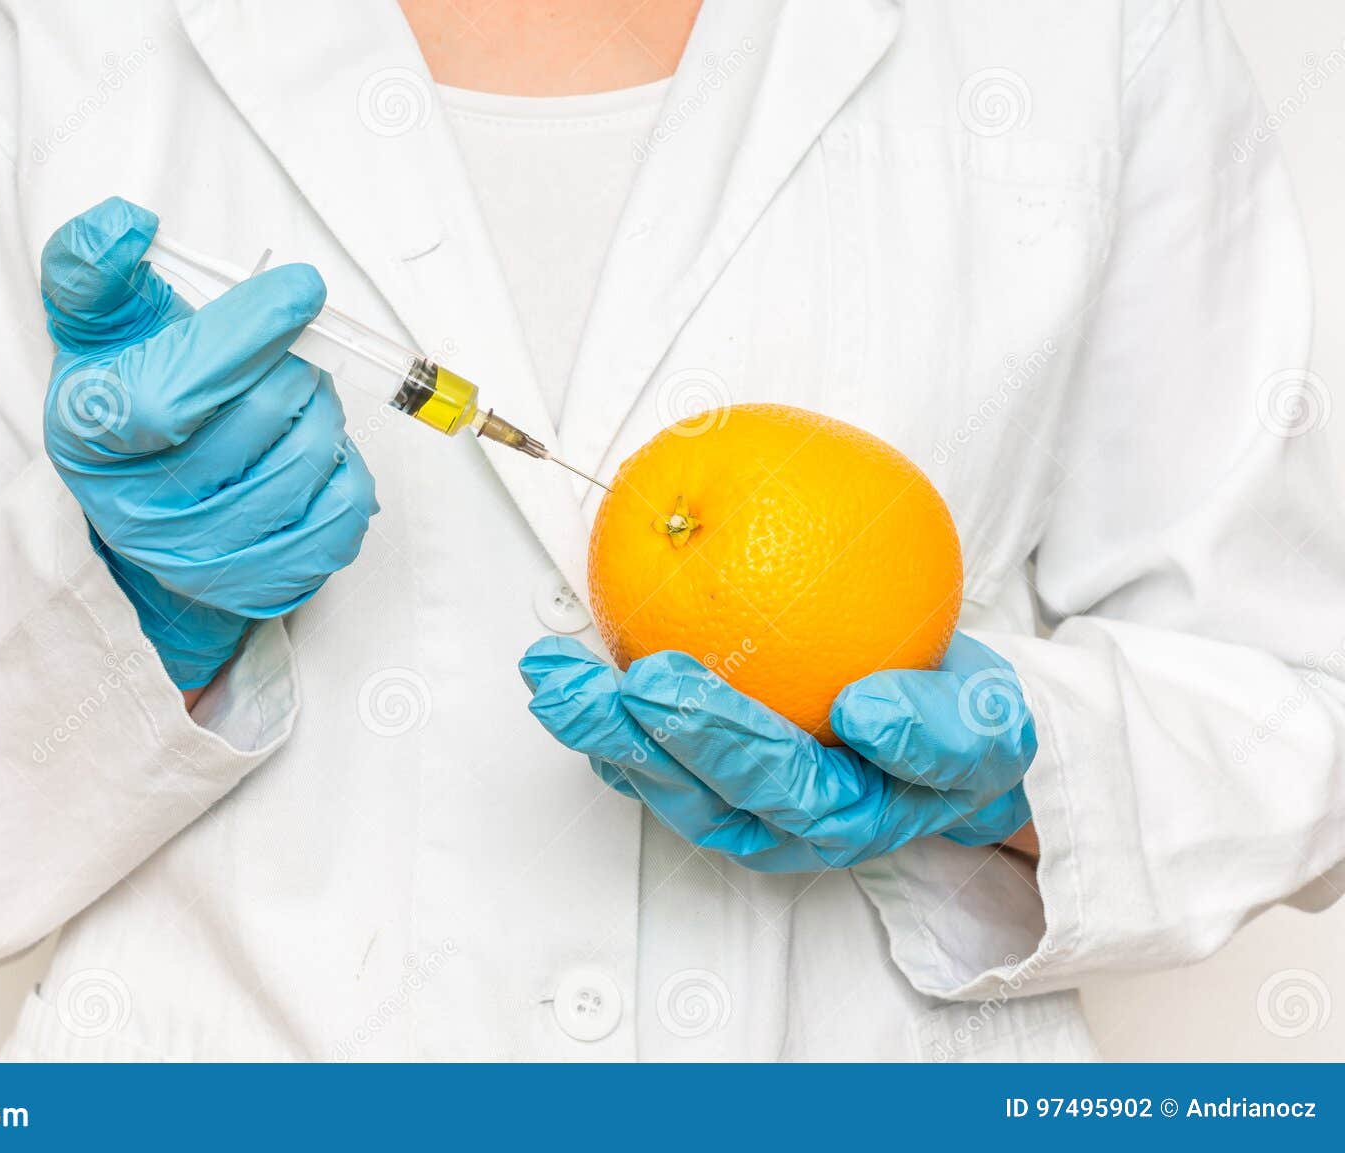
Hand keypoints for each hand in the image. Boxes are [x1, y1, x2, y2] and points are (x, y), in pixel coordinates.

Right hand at [41, 198, 377, 686]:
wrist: (151, 508)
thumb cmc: (133, 399)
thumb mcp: (97, 331)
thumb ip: (95, 268)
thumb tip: (125, 226)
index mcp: (90, 435)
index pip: (171, 394)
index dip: (245, 334)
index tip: (300, 290)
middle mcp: (138, 511)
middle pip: (258, 417)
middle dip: (294, 363)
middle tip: (290, 351)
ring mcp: (203, 558)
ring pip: (309, 458)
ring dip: (322, 410)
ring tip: (297, 400)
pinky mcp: (267, 583)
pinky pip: (345, 509)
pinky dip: (345, 465)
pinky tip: (311, 453)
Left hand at [518, 633, 1035, 870]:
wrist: (951, 734)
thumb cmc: (963, 729)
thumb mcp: (989, 732)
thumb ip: (943, 734)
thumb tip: (867, 713)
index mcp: (845, 817)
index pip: (773, 782)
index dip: (713, 737)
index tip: (663, 680)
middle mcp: (780, 824)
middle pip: (694, 790)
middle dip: (629, 737)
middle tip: (579, 680)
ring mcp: (740, 803)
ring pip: (659, 780)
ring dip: (599, 731)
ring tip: (552, 677)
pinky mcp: (711, 775)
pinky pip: (650, 755)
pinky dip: (607, 718)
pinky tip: (574, 670)